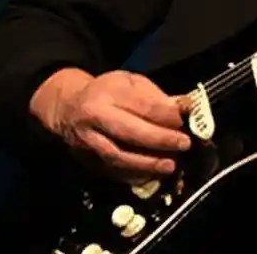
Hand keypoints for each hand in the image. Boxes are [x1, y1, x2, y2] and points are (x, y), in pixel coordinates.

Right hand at [30, 68, 191, 182]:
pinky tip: (151, 174)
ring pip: (118, 156)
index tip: (188, 120)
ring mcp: (87, 141)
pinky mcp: (85, 159)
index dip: (168, 115)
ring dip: (147, 164)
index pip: (143, 105)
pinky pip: (111, 171)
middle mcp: (94, 117)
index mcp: (109, 92)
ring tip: (170, 166)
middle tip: (184, 145)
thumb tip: (185, 108)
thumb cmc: (107, 92)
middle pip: (130, 132)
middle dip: (160, 140)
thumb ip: (157, 96)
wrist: (67, 107)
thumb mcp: (131, 83)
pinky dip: (133, 175)